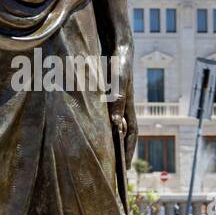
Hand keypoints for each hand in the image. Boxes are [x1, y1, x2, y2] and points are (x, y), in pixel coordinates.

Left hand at [107, 45, 136, 166]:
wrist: (118, 43)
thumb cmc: (119, 60)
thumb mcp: (119, 78)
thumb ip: (117, 98)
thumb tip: (116, 123)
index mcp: (128, 106)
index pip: (131, 134)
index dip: (128, 151)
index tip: (124, 169)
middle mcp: (122, 106)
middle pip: (122, 134)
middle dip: (118, 152)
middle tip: (110, 171)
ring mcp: (113, 101)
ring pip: (110, 126)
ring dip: (106, 141)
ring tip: (97, 157)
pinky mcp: (103, 95)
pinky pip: (100, 116)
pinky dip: (96, 126)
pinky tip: (85, 133)